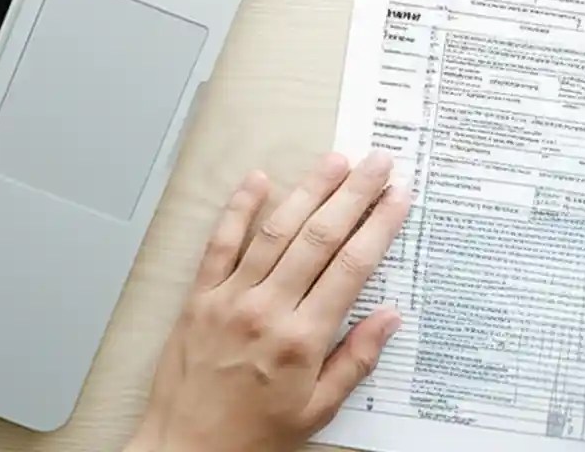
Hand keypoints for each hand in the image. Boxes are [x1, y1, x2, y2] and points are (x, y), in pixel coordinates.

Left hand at [126, 151, 409, 451]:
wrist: (186, 451)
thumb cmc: (253, 436)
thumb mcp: (318, 410)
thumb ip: (356, 360)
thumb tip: (390, 317)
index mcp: (302, 340)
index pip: (351, 268)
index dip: (379, 226)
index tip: (398, 197)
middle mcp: (268, 310)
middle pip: (320, 238)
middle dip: (353, 195)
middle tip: (377, 163)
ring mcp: (230, 299)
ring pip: (276, 231)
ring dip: (308, 191)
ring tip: (335, 161)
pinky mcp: (199, 298)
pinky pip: (220, 244)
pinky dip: (238, 209)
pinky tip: (258, 180)